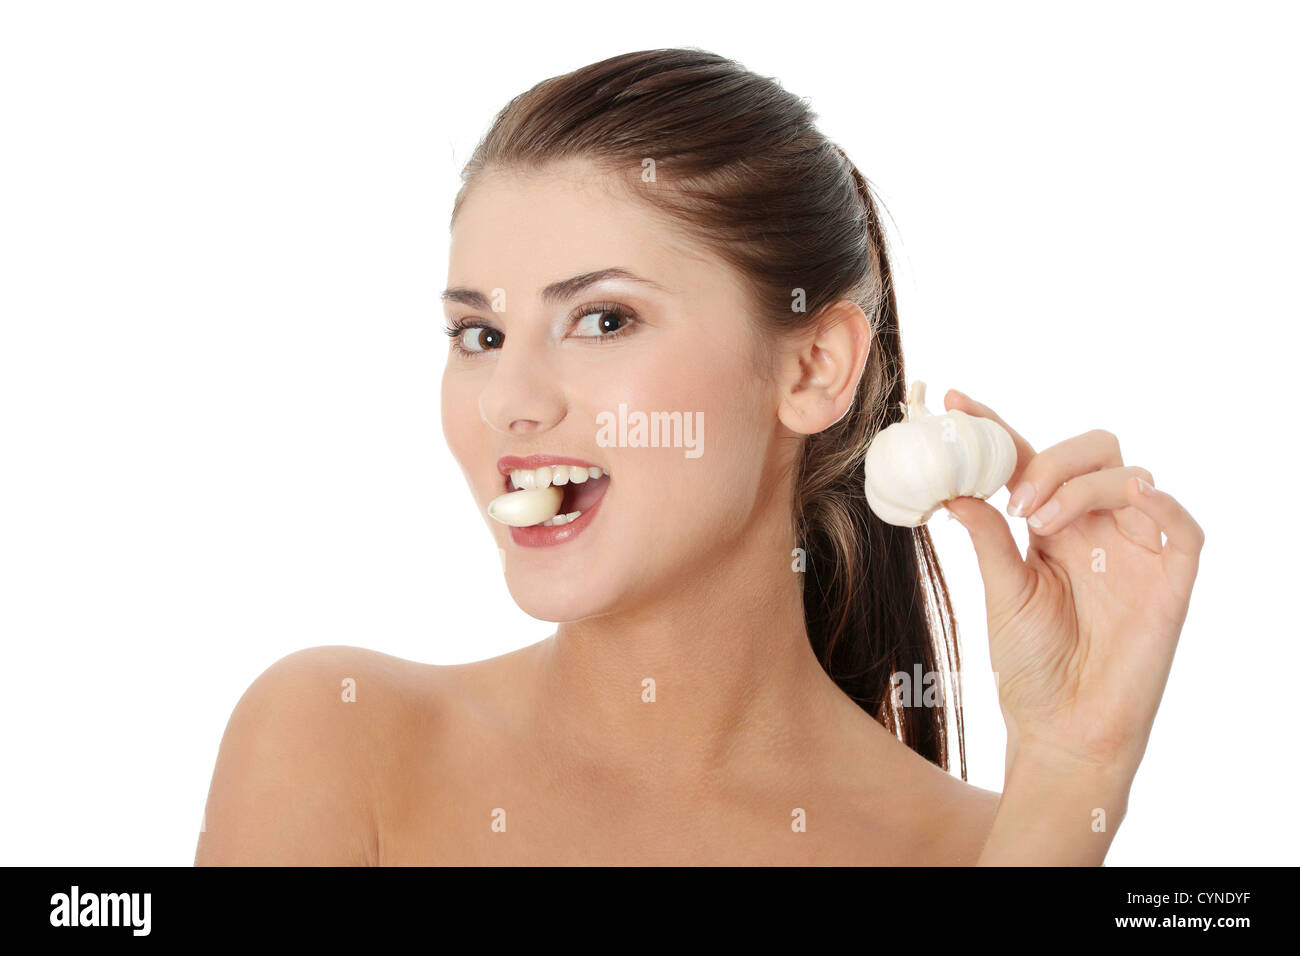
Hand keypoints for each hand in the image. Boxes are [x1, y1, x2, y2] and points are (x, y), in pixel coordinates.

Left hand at [940, 390, 1204, 778]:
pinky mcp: (1173, 575)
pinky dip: (1151, 502)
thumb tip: (952, 487)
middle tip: (1016, 494)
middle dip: (1050, 458)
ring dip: (1080, 485)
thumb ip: (986, 536)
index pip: (1027, 460)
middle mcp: (1096, 527)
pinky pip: (1180, 521)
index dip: (995, 427)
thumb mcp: (1001, 591)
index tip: (953, 402)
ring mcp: (1137, 548)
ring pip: (1128, 474)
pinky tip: (1115, 508)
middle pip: (1091, 450)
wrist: (1063, 727)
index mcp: (1051, 526)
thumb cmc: (1031, 665)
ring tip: (1036, 521)